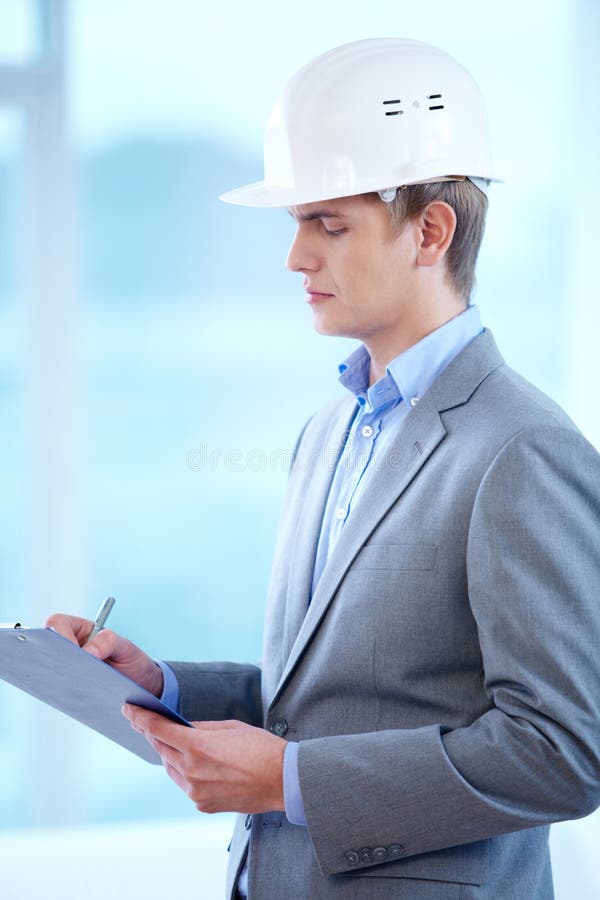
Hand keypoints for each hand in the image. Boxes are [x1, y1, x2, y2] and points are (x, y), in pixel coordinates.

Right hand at [45, 613, 163, 696]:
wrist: (140, 685)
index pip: (58, 623)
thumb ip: (109, 642)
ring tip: (77, 685)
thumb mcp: (126, 648)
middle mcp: (71, 646)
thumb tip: (87, 652)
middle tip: (69, 671)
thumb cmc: (132, 660)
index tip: (74, 651)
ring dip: (58, 676)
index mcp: (81, 629)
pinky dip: (64, 690)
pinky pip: (59, 686)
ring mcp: (69, 666)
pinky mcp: (70, 685)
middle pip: (48, 646)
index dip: (60, 634)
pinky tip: (76, 696)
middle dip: (53, 657)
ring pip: (51, 669)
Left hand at [123, 706, 285, 813]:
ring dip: (171, 754)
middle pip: (161, 749)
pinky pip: (185, 784)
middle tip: (148, 723)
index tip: (128, 709)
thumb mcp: (230, 727)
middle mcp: (191, 771)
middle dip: (154, 735)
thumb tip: (184, 727)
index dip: (140, 718)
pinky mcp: (202, 804)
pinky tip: (200, 764)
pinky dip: (186, 772)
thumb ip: (201, 727)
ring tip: (179, 743)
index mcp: (198, 746)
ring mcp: (195, 791)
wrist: (284, 781)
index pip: (157, 730)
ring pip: (171, 768)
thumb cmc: (262, 748)